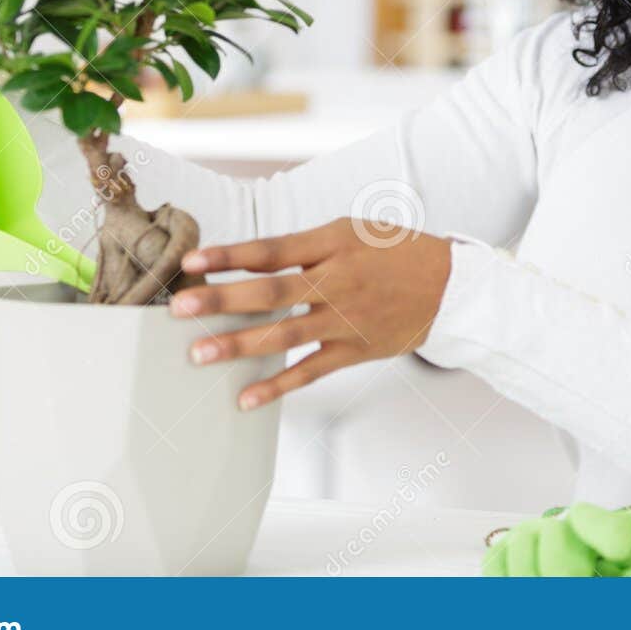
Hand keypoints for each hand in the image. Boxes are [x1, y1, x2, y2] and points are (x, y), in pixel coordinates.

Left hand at [171, 217, 452, 408]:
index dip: (230, 256)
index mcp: (333, 244)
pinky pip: (311, 371)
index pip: (272, 249)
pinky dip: (278, 385)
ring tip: (199, 354)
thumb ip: (303, 246)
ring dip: (239, 344)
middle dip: (222, 300)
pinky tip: (246, 397)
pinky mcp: (355, 350)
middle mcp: (337, 281)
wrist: (450, 287)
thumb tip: (248, 259)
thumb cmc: (394, 253)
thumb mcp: (351, 232)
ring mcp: (346, 319)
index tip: (192, 263)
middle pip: (271, 291)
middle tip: (180, 309)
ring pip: (285, 333)